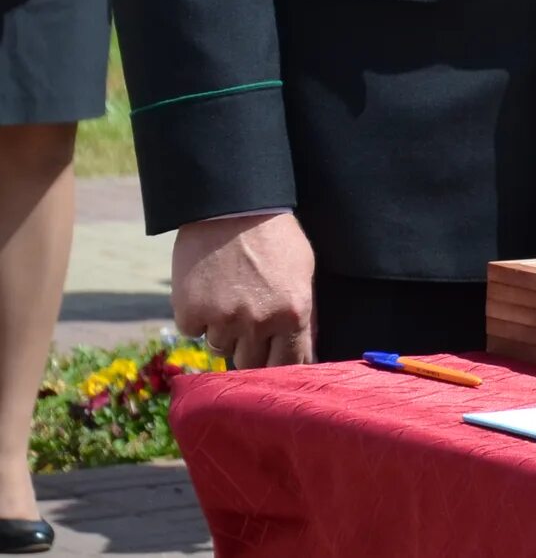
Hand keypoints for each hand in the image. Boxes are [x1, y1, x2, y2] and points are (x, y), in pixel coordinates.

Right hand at [172, 213, 313, 368]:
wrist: (231, 207)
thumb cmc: (275, 235)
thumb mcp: (303, 270)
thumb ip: (303, 313)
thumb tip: (306, 351)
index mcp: (293, 313)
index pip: (290, 362)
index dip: (283, 367)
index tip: (276, 367)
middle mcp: (258, 322)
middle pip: (251, 364)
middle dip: (251, 352)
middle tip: (248, 332)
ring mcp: (222, 319)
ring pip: (220, 349)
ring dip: (224, 333)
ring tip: (228, 301)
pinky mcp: (190, 312)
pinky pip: (193, 332)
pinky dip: (198, 318)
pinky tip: (206, 292)